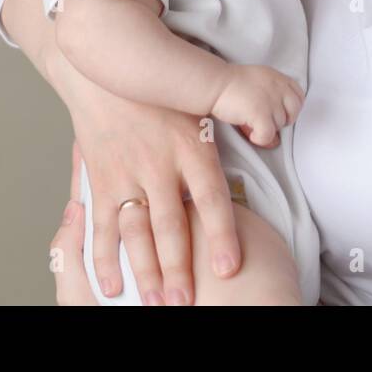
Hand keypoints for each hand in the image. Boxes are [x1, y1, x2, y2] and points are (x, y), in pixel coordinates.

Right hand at [48, 46, 242, 305]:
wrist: (101, 68)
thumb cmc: (159, 89)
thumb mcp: (201, 100)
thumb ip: (233, 119)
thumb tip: (270, 129)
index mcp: (191, 145)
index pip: (211, 197)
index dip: (222, 234)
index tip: (229, 268)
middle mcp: (158, 163)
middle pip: (171, 225)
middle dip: (178, 268)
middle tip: (185, 302)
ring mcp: (126, 172)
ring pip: (136, 230)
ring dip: (145, 270)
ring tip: (155, 302)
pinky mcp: (101, 178)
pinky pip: (101, 223)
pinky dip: (104, 257)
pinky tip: (112, 284)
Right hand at [210, 63, 304, 147]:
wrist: (214, 83)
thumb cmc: (230, 86)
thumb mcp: (255, 86)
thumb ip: (270, 104)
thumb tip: (276, 140)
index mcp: (277, 78)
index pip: (299, 95)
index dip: (291, 108)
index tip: (278, 112)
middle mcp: (278, 87)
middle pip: (293, 113)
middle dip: (280, 120)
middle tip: (264, 121)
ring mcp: (270, 100)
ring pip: (279, 126)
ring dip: (266, 128)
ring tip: (250, 124)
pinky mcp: (261, 113)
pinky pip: (268, 135)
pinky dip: (260, 139)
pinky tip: (250, 135)